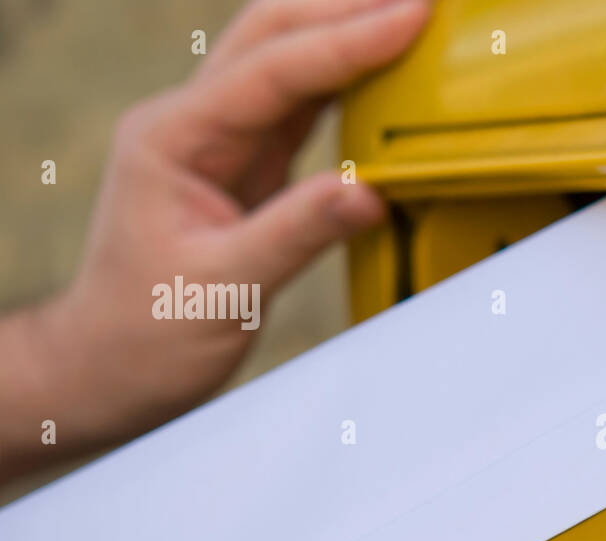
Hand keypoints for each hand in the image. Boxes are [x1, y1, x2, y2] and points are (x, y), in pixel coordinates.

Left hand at [0, 0, 428, 478]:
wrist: (111, 366)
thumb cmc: (147, 334)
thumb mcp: (224, 289)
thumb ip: (298, 233)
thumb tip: (369, 190)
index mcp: (173, 140)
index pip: (273, 72)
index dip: (346, 41)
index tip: (410, 18)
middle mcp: (191, 127)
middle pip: (272, 35)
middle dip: (346, 11)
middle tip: (420, 4)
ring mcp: (216, 142)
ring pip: (286, 62)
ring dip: (346, 36)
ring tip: (409, 23)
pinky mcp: (242, 168)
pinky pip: (298, 107)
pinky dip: (343, 83)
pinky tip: (380, 73)